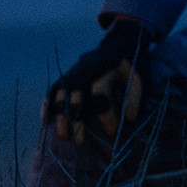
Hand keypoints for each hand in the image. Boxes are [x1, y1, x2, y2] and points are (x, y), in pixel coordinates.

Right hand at [43, 18, 152, 147]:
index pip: (100, 93)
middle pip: (74, 95)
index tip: (112, 132)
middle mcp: (84, 68)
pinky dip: (47, 106)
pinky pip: (52, 91)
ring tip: (64, 137)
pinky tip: (46, 122)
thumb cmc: (131, 65)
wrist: (119, 44)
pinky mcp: (66, 77)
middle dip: (75, 120)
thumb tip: (127, 121)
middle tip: (79, 142)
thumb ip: (135, 99)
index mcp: (105, 67)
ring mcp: (72, 72)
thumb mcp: (140, 78)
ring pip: (60, 94)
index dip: (106, 115)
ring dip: (60, 117)